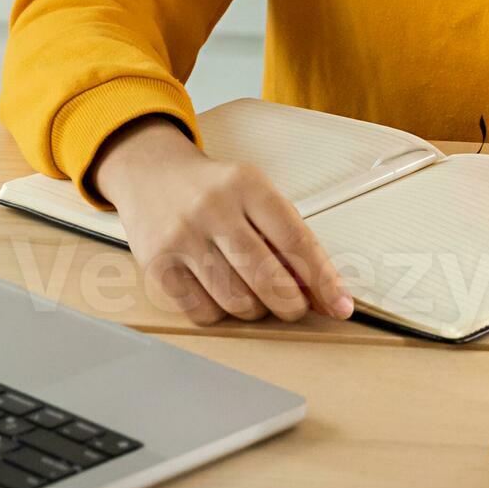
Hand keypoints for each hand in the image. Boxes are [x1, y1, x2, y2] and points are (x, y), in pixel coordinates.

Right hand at [91, 119, 354, 324]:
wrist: (148, 173)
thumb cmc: (212, 190)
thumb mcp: (253, 194)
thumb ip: (284, 236)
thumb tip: (321, 291)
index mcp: (246, 184)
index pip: (295, 240)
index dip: (323, 279)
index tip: (340, 305)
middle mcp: (212, 208)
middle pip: (266, 277)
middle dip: (290, 303)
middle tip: (294, 306)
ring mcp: (182, 237)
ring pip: (236, 301)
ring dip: (255, 310)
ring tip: (252, 294)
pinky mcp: (158, 264)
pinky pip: (203, 312)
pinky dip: (221, 314)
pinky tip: (220, 295)